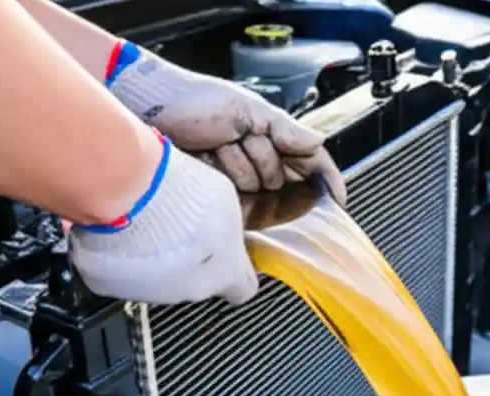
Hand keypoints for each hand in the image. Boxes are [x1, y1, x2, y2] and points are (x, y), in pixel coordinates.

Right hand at [70, 137, 257, 304]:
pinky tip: (121, 231)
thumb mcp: (224, 198)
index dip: (235, 272)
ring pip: (156, 280)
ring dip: (154, 257)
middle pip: (195, 281)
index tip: (229, 257)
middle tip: (179, 226)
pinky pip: (120, 273)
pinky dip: (120, 257)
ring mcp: (148, 292)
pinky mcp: (110, 285)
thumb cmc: (178, 193)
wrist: (124, 192)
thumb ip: (227, 226)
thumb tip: (223, 232)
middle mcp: (187, 291)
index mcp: (224, 273)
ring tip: (146, 222)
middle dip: (189, 259)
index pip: (242, 289)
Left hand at [104, 42, 346, 204]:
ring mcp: (238, 178)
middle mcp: (259, 159)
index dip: (326, 179)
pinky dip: (228, 182)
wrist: (152, 110)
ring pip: (261, 191)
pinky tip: (212, 164)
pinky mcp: (219, 194)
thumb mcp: (247, 108)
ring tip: (218, 146)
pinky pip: (238, 202)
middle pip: (287, 180)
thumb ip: (286, 128)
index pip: (311, 161)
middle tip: (243, 141)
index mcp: (272, 134)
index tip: (336, 199)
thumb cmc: (197, 100)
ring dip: (240, 167)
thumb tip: (318, 142)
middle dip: (268, 163)